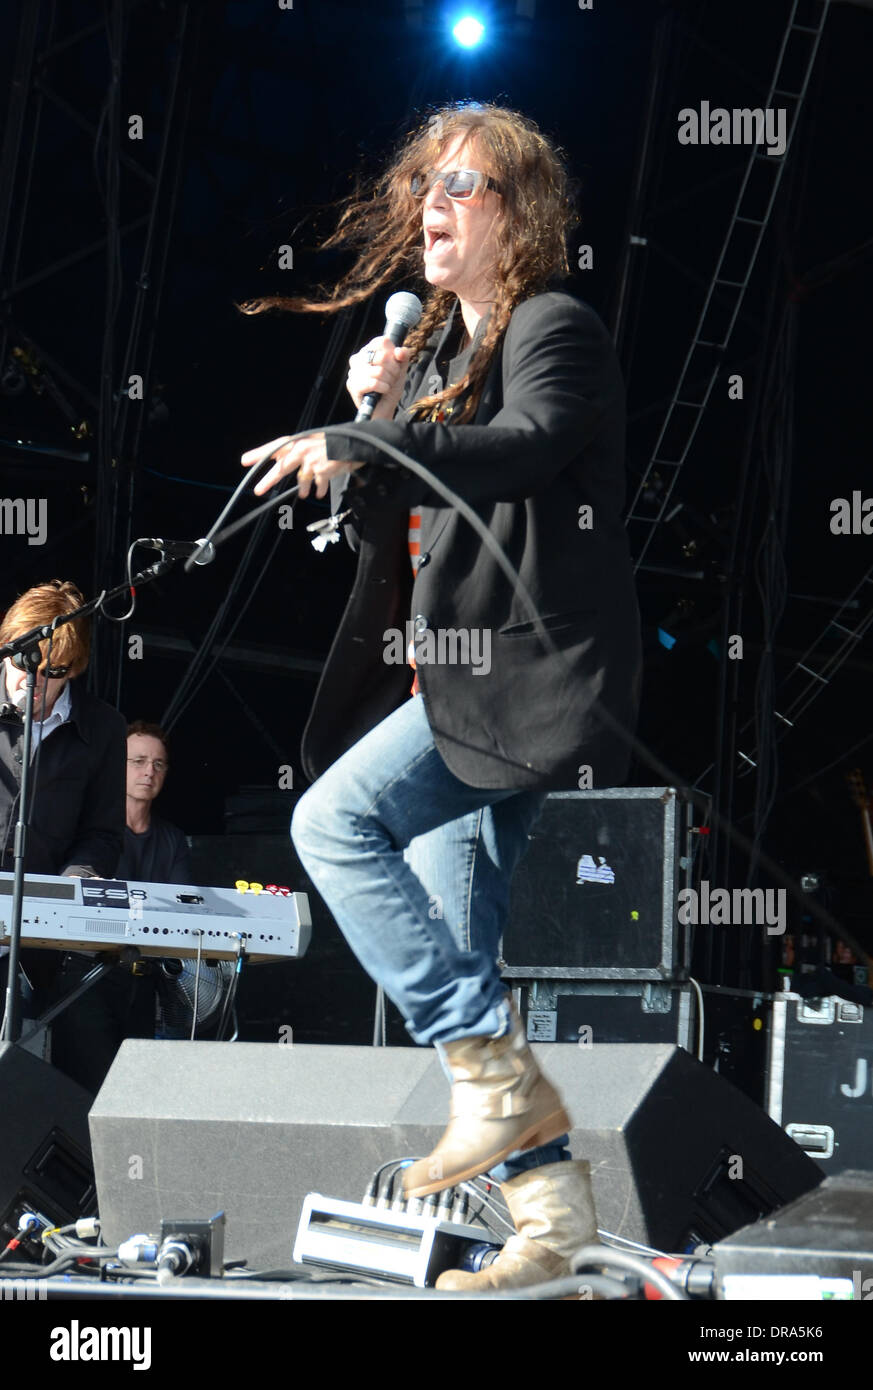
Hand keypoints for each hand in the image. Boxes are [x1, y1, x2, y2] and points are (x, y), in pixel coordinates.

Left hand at [241, 433, 365, 500]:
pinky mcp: (322, 470)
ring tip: (305, 494)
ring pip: (301, 479)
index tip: (245, 460)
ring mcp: (312, 460)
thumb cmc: (335, 443)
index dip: (260, 453)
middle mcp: (303, 449)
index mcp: (300, 441)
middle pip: (282, 467)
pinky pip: (318, 484)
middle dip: (270, 480)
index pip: (275, 446)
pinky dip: (319, 488)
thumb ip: (303, 454)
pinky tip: (320, 492)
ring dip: (304, 488)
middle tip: (258, 491)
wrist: (355, 443)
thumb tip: (294, 469)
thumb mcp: (316, 443)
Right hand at [346, 336, 410, 418]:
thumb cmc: (390, 388)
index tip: (395, 365)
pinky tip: (383, 391)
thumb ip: (403, 357)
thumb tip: (401, 351)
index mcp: (368, 351)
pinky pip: (373, 383)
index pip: (382, 342)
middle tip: (391, 379)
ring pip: (379, 371)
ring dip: (389, 381)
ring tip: (387, 386)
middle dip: (393, 370)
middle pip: (382, 356)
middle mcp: (358, 359)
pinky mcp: (353, 386)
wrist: (384, 409)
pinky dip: (383, 388)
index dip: (393, 354)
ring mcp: (354, 372)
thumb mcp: (400, 370)